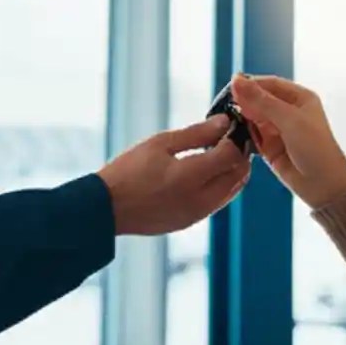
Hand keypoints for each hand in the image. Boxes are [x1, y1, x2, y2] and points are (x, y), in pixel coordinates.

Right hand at [97, 114, 250, 234]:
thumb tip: (223, 123)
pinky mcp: (191, 222)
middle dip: (238, 154)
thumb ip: (196, 133)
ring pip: (232, 190)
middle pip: (239, 175)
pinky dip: (220, 185)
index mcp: (192, 177)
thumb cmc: (128, 171)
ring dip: (231, 171)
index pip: (232, 155)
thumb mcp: (160, 143)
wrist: (106, 209)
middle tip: (227, 138)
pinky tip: (203, 173)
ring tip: (215, 153)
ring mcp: (197, 214)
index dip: (234, 137)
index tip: (228, 125)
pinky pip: (218, 202)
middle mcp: (201, 200)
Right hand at [229, 73, 345, 208]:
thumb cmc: (316, 149)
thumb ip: (261, 101)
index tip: (231, 87)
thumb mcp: (289, 120)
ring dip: (241, 119)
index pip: (269, 84)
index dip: (250, 84)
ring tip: (228, 121)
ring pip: (253, 117)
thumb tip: (237, 80)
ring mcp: (278, 129)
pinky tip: (233, 134)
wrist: (323, 186)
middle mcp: (288, 111)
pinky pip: (251, 135)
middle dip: (244, 102)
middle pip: (259, 100)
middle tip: (226, 107)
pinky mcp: (269, 146)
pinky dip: (242, 134)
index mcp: (299, 98)